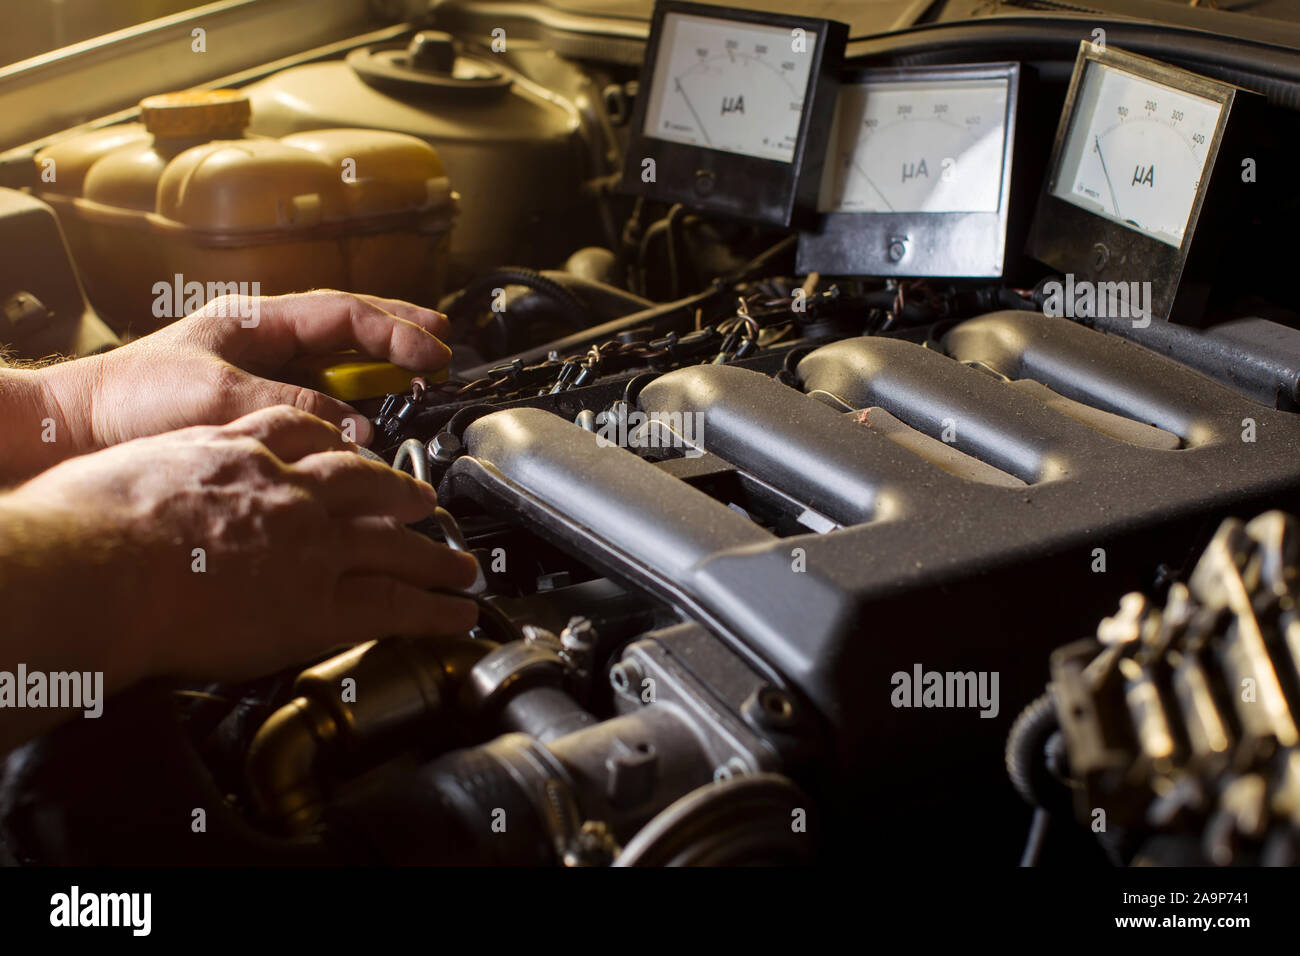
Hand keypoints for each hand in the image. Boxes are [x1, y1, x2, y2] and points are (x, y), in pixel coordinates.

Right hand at [2, 405, 478, 691]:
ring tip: (459, 564)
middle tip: (425, 501)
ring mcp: (311, 546)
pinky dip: (436, 609)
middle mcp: (286, 492)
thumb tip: (133, 486)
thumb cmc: (85, 525)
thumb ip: (154, 473)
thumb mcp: (124, 469)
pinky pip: (395, 605)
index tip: (349, 447)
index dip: (333, 444)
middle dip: (399, 494)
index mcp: (236, 452)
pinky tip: (459, 612)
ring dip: (434, 556)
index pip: (299, 434)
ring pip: (393, 545)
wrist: (97, 568)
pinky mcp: (320, 604)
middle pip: (362, 485)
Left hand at [49, 290, 451, 453]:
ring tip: (422, 371)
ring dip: (382, 367)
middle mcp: (263, 340)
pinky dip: (353, 405)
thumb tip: (358, 427)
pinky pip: (319, 398)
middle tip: (445, 345)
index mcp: (257, 319)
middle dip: (401, 331)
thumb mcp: (218, 395)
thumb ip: (293, 405)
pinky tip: (370, 420)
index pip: (345, 313)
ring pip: (338, 360)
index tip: (433, 351)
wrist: (77, 432)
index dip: (396, 329)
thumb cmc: (130, 400)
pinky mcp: (254, 405)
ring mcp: (260, 370)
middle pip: (350, 325)